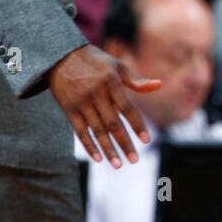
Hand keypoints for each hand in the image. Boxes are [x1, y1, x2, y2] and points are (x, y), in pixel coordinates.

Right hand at [49, 44, 160, 167]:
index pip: (127, 108)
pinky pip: (79, 131)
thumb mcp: (117, 66)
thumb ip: (136, 80)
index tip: (146, 141)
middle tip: (134, 160)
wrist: (61, 56)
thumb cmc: (95, 62)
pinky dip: (89, 145)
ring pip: (97, 130)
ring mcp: (81, 102)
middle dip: (124, 143)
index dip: (137, 125)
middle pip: (113, 123)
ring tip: (118, 164)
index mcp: (111, 81)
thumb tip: (159, 85)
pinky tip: (98, 158)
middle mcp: (96, 93)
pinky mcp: (68, 109)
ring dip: (108, 149)